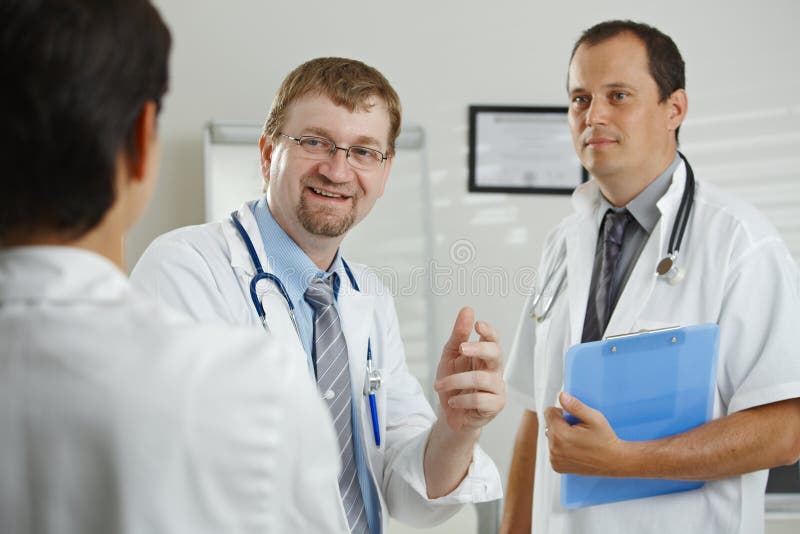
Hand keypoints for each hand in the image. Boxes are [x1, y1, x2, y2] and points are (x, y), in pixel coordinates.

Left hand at [433, 307, 504, 433]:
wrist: (450, 414)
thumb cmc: (453, 384)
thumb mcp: (450, 356)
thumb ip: (459, 335)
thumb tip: (467, 310)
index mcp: (484, 355)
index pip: (493, 339)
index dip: (489, 331)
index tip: (478, 325)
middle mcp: (494, 369)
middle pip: (496, 353)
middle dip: (479, 349)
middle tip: (462, 349)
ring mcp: (497, 387)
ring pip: (482, 378)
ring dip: (456, 381)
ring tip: (440, 386)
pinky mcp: (495, 405)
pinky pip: (480, 399)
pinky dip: (462, 400)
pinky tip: (452, 401)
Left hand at [544, 392, 626, 475]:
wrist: (614, 461)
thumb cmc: (605, 439)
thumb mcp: (595, 418)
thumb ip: (576, 406)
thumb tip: (561, 396)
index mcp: (560, 435)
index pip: (548, 413)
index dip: (561, 412)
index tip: (573, 418)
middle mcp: (554, 449)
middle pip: (549, 425)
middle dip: (561, 424)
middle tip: (578, 430)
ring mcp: (555, 460)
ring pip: (551, 437)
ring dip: (560, 435)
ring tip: (578, 440)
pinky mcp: (557, 466)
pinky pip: (553, 449)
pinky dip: (561, 447)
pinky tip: (575, 449)